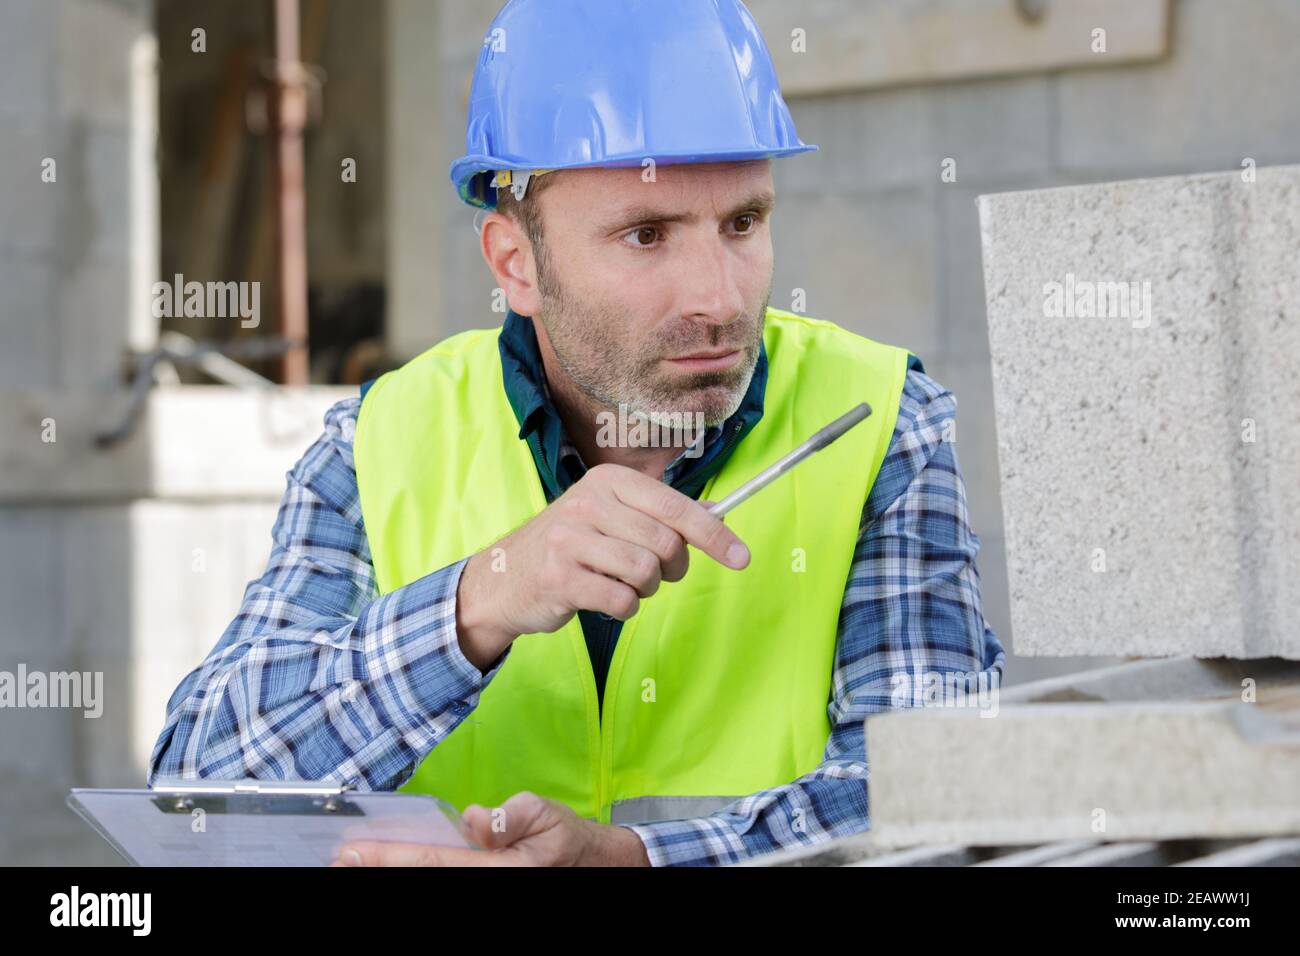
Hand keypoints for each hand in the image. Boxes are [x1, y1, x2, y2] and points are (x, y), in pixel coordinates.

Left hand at [332, 791, 650, 865]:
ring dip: (391, 874)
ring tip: (351, 865)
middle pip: (423, 879)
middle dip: (378, 870)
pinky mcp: (481, 886)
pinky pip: (441, 881)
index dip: (391, 857)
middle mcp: (486, 883)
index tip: (354, 852)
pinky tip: (387, 866)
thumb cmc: (564, 838)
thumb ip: (510, 816)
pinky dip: (412, 872)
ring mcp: (481, 889)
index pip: (435, 863)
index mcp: (499, 868)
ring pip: (429, 884)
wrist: (590, 865)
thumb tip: (474, 819)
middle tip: (338, 861)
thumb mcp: (545, 814)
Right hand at [455, 463, 748, 667]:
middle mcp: (588, 503)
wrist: (504, 578)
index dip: (714, 536)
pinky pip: (622, 600)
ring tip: (621, 583)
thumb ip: (660, 518)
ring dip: (644, 589)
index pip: (676, 507)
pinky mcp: (558, 577)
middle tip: (652, 574)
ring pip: (645, 572)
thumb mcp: (612, 517)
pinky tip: (602, 598)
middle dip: (670, 568)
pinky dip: (623, 608)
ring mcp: (569, 540)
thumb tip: (718, 526)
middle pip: (665, 544)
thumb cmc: (572, 547)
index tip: (742, 558)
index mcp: (608, 480)